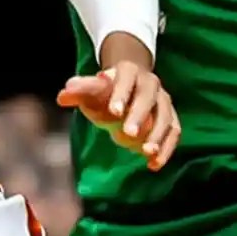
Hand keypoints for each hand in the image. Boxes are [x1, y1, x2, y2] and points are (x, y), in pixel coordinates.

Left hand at [56, 63, 180, 170]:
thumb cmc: (105, 92)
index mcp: (129, 71)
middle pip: (148, 97)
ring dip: (158, 135)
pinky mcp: (170, 118)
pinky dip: (166, 148)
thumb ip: (79, 91)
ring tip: (147, 153)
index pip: (126, 78)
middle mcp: (150, 83)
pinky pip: (173, 132)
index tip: (113, 111)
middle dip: (140, 115)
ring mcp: (163, 101)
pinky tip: (154, 164)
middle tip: (129, 133)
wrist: (127, 89)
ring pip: (165, 116)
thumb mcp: (91, 89)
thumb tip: (63, 95)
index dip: (121, 93)